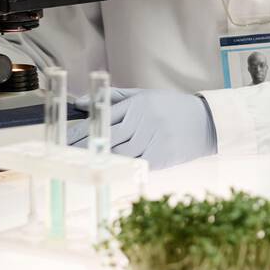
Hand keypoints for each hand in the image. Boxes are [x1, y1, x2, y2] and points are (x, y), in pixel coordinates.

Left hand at [71, 88, 216, 170]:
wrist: (207, 122)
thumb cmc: (173, 107)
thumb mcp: (145, 96)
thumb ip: (113, 98)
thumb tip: (81, 102)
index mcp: (136, 105)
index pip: (101, 118)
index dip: (81, 130)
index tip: (63, 139)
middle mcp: (141, 122)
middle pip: (105, 137)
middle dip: (82, 147)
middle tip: (62, 156)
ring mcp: (150, 140)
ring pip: (116, 153)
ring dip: (97, 160)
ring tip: (78, 166)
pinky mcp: (159, 158)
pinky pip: (133, 166)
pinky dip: (118, 170)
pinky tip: (104, 173)